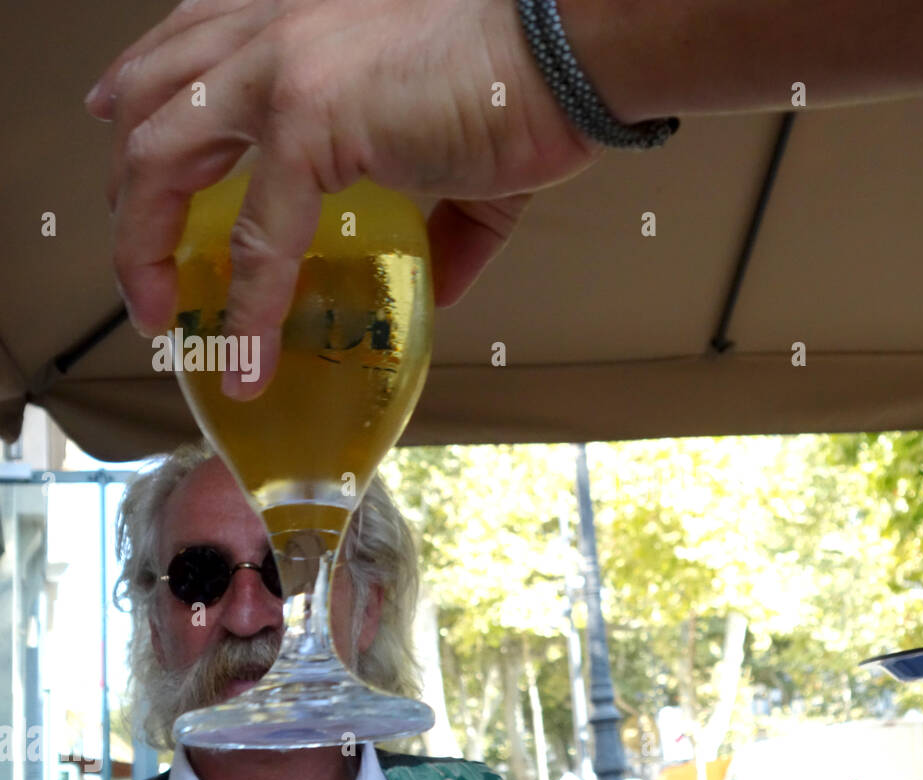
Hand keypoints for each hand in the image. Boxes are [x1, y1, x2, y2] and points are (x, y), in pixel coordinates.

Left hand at [89, 0, 603, 396]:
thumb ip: (443, 220)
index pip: (189, 41)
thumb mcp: (461, 155)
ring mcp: (282, 73)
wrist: (563, 56)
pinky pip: (254, 235)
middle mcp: (273, 32)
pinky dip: (248, 308)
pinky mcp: (311, 124)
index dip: (143, 84)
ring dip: (143, 246)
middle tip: (133, 256)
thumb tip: (442, 283)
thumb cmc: (521, 86)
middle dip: (126, 189)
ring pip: (161, 157)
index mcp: (299, 19)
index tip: (116, 120)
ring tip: (157, 316)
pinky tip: (250, 360)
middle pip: (152, 102)